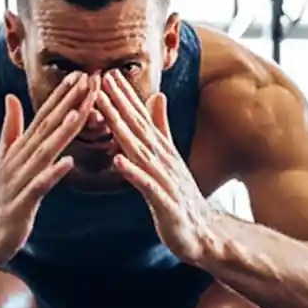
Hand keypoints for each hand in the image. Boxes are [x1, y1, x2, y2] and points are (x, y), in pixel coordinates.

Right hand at [0, 72, 97, 265]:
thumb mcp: (5, 159)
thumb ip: (11, 129)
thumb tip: (12, 97)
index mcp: (19, 150)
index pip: (43, 117)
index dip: (62, 96)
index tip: (81, 74)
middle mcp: (19, 161)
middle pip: (46, 128)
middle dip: (68, 103)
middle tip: (88, 80)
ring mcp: (19, 182)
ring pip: (44, 153)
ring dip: (61, 132)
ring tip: (79, 113)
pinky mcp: (20, 205)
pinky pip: (38, 188)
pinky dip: (52, 175)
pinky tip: (68, 163)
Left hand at [96, 71, 217, 264]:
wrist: (204, 234)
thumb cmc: (182, 198)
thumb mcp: (170, 158)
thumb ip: (161, 129)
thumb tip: (156, 96)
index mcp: (161, 152)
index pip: (141, 119)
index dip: (124, 96)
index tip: (107, 72)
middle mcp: (163, 161)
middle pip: (138, 128)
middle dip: (119, 102)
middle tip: (102, 77)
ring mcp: (165, 181)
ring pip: (140, 151)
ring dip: (121, 129)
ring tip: (104, 110)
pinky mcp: (165, 204)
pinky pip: (147, 186)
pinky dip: (133, 172)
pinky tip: (118, 160)